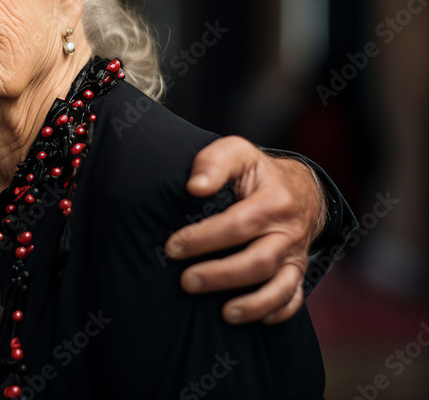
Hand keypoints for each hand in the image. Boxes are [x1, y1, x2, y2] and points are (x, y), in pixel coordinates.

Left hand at [164, 136, 325, 324]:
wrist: (300, 188)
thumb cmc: (256, 172)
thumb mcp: (236, 153)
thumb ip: (214, 163)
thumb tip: (194, 187)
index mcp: (274, 201)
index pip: (237, 224)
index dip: (204, 238)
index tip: (173, 247)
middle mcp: (289, 231)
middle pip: (258, 261)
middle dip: (221, 275)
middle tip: (186, 282)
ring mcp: (295, 254)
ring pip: (280, 287)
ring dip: (252, 304)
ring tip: (223, 314)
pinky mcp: (298, 271)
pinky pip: (294, 298)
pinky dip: (277, 312)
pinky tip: (254, 319)